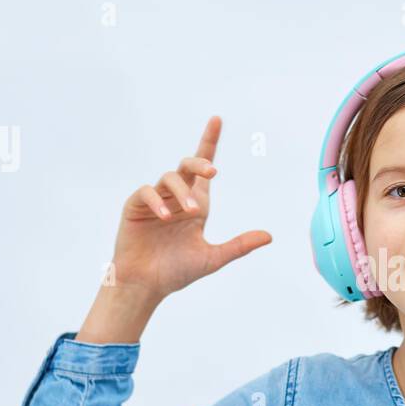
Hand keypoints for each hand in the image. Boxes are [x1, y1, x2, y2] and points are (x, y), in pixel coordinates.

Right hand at [110, 115, 271, 300]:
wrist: (147, 286)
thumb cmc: (177, 271)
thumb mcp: (213, 258)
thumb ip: (239, 246)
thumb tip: (269, 236)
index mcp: (196, 204)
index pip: (203, 169)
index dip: (209, 142)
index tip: (217, 119)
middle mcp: (176, 197)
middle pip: (188, 165)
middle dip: (200, 162)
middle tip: (213, 171)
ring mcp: (155, 200)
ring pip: (169, 178)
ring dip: (181, 192)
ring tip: (191, 212)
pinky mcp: (135, 207)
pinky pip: (146, 192)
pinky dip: (157, 201)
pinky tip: (166, 216)